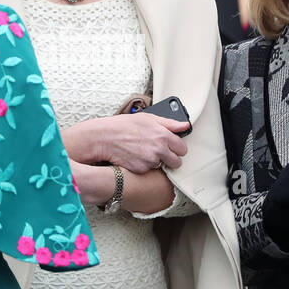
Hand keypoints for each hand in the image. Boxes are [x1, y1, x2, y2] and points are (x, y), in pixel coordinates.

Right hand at [75, 114, 189, 173]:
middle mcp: (159, 149)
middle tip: (160, 153)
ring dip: (156, 162)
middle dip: (171, 159)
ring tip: (143, 152)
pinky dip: (144, 166)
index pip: (182, 148)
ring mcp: (150, 161)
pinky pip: (149, 170)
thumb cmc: (123, 126)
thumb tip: (185, 125)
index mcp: (163, 135)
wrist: (104, 137)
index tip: (172, 148)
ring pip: (162, 167)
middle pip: (177, 162)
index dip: (177, 148)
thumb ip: (169, 123)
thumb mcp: (147, 118)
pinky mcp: (141, 170)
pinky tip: (136, 157)